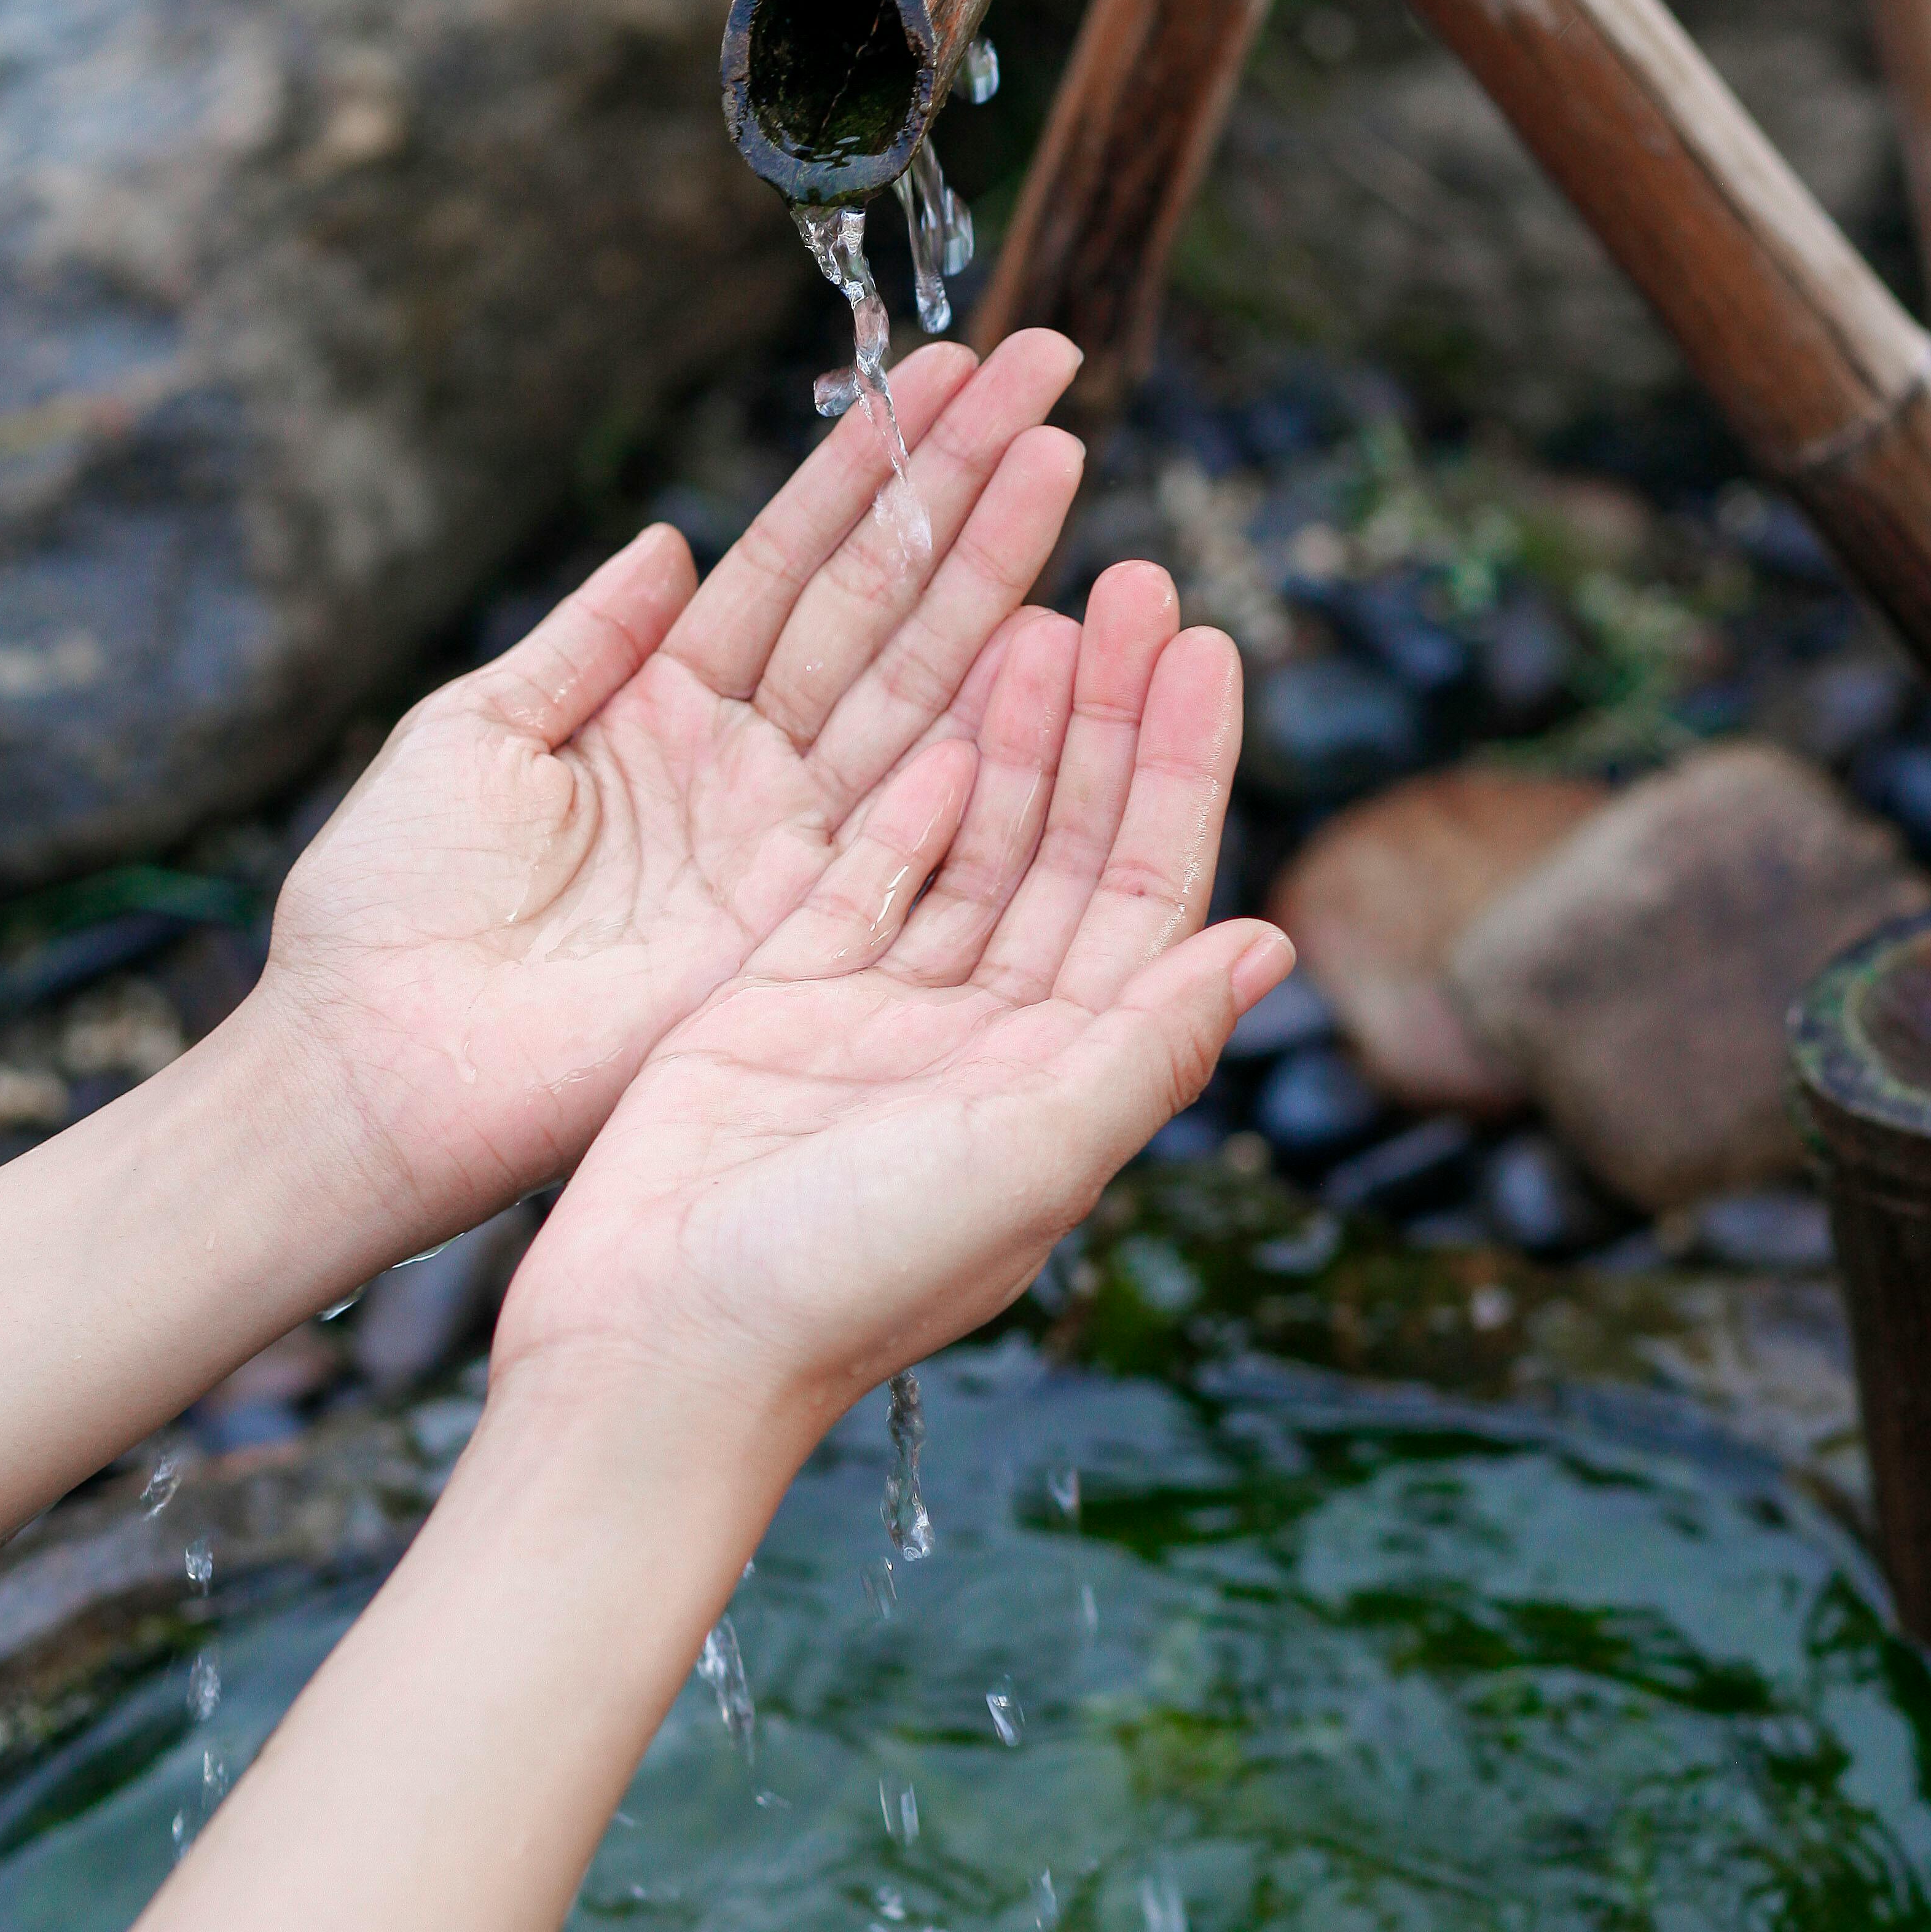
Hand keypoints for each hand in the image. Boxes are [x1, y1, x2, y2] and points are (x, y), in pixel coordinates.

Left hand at [257, 332, 1088, 1252]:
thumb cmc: (387, 909)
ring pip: (915, 673)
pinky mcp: (803, 916)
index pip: (791, 559)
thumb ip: (587, 639)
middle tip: (1047, 374)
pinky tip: (1043, 621)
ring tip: (1060, 452)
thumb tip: (668, 537)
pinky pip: (907, 799)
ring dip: (994, 566)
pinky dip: (977, 715)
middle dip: (963, 485)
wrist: (371, 1065)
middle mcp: (744, 759)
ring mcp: (784, 834)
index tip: (944, 372)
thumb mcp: (473, 731)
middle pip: (877, 597)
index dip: (867, 467)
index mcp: (660, 703)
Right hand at [491, 563, 1292, 1437]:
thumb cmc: (848, 1277)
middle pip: (1074, 845)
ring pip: (978, 843)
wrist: (657, 1347)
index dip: (1184, 766)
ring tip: (1047, 613)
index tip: (1208, 646)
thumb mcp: (1026, 1156)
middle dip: (1110, 717)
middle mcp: (992, 1040)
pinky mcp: (782, 1000)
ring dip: (1018, 734)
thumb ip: (1148, 1048)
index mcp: (1067, 1078)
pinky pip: (868, 876)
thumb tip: (1273, 944)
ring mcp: (886, 1015)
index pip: (1151, 889)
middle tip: (1137, 584)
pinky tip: (947, 713)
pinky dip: (912, 801)